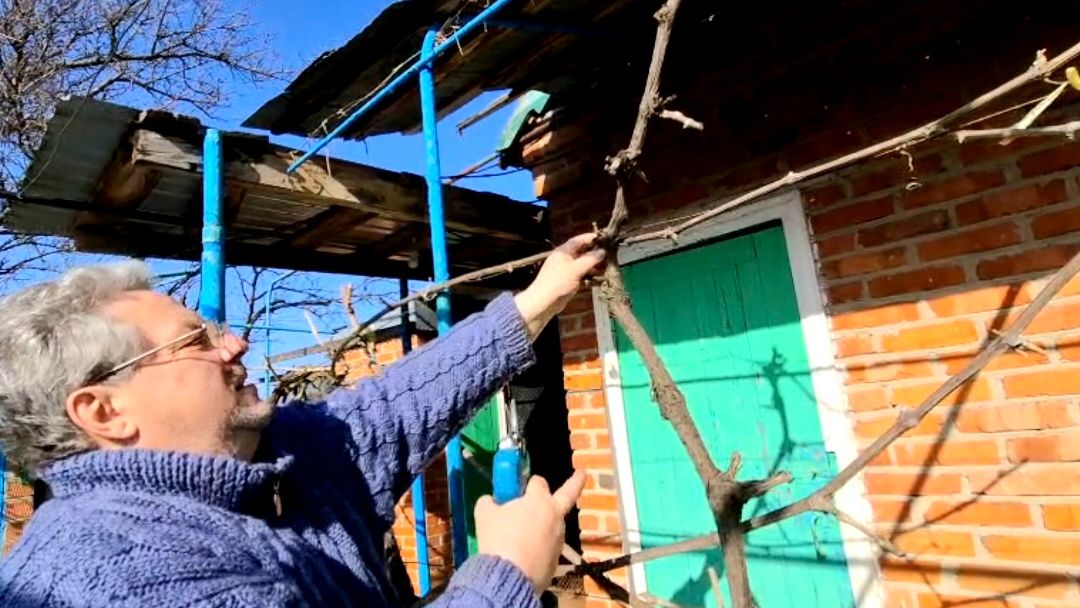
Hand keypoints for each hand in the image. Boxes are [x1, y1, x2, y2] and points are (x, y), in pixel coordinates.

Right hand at [474, 472, 585, 592]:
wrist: (509, 576)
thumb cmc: (498, 538)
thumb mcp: (484, 515)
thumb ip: (489, 503)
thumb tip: (490, 501)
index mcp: (539, 500)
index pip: (538, 481)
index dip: (528, 483)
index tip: (520, 488)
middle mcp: (555, 516)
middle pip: (569, 493)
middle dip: (576, 481)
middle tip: (582, 473)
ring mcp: (559, 538)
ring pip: (555, 524)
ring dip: (545, 524)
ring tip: (524, 534)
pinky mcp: (556, 560)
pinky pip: (548, 547)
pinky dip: (539, 547)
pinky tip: (524, 555)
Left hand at [515, 234, 605, 339]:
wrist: (544, 302)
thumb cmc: (558, 282)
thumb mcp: (576, 269)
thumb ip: (590, 259)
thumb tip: (602, 251)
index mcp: (564, 251)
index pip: (579, 240)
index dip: (591, 238)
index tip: (605, 239)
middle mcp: (565, 258)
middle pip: (583, 252)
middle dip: (595, 254)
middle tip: (609, 255)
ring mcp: (566, 270)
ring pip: (583, 264)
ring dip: (594, 267)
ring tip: (606, 269)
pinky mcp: (568, 281)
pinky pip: (582, 275)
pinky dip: (590, 277)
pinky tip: (599, 280)